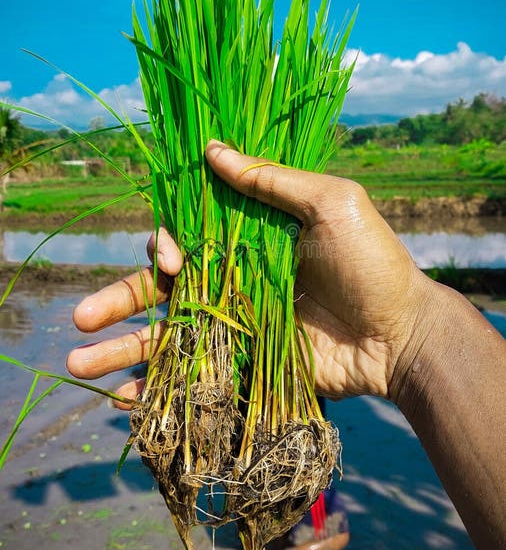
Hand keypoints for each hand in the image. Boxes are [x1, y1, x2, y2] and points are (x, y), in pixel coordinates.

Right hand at [67, 140, 434, 402]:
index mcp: (247, 239)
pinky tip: (122, 402)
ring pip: (168, 337)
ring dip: (121, 351)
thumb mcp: (330, 204)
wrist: (403, 335)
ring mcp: (238, 329)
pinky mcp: (247, 368)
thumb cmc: (373, 263)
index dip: (165, 248)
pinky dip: (156, 389)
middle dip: (118, 303)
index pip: (185, 238)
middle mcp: (234, 282)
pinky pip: (195, 376)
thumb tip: (212, 147)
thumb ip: (270, 181)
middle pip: (162, 292)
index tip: (169, 260)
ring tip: (79, 364)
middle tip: (80, 320)